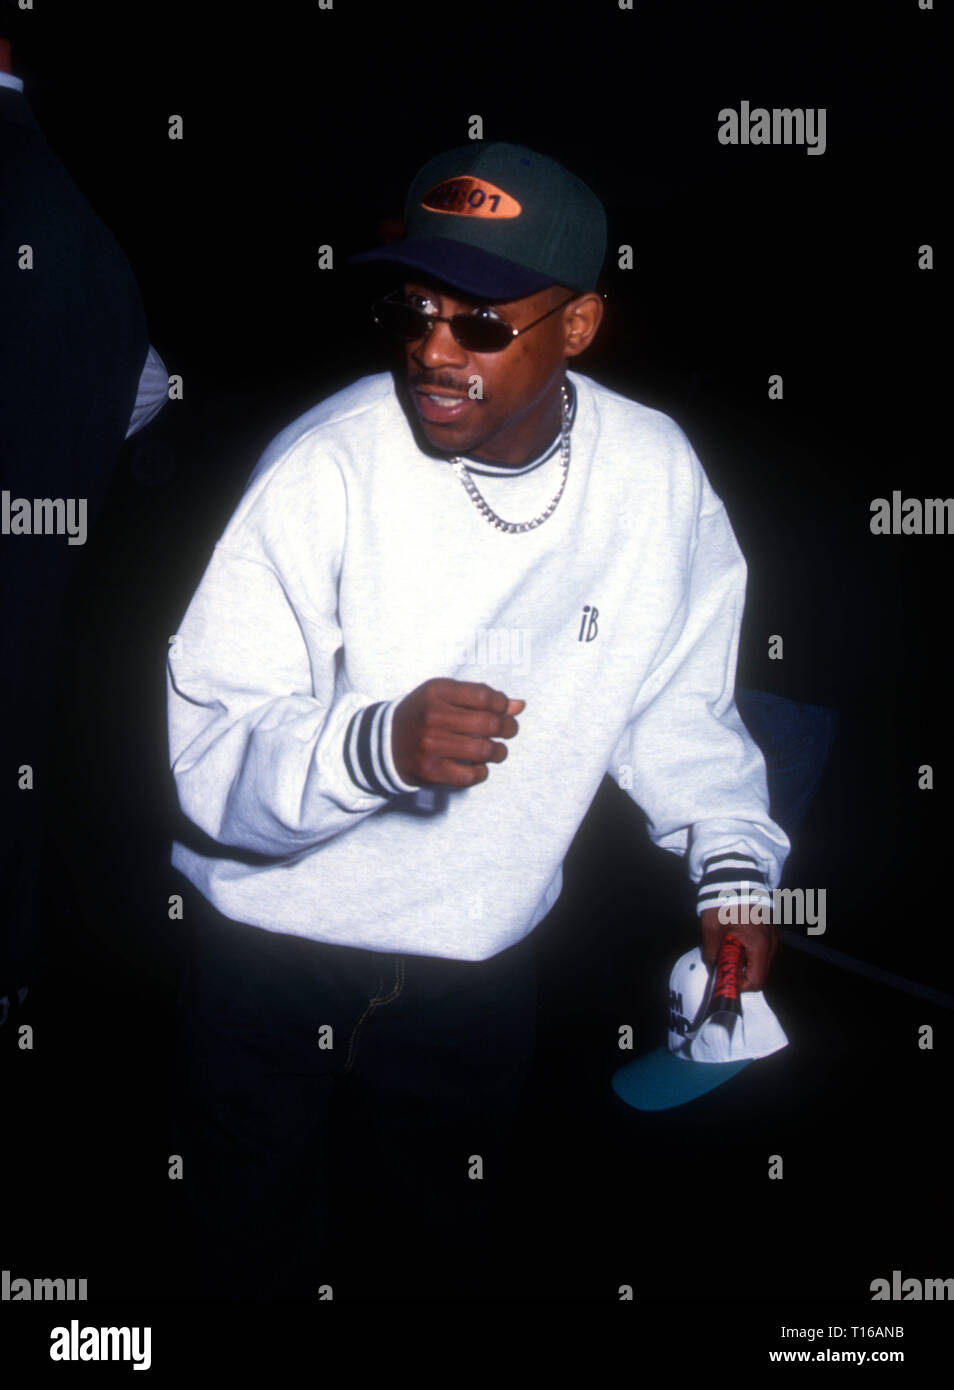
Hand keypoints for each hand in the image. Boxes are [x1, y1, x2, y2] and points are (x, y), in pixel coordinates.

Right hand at [391, 678, 523, 788]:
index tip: (504, 710)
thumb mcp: (445, 697)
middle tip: (509, 731)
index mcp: (436, 692)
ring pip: (484, 751)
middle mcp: (432, 717)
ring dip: (499, 752)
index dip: (503, 704)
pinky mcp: (430, 771)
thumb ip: (481, 698)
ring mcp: (430, 745)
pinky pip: (470, 776)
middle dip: (509, 728)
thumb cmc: (424, 715)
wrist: (385, 742)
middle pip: (489, 724)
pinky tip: (480, 767)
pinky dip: (482, 773)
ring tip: (498, 751)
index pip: (485, 696)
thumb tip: (520, 706)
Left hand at [699, 906, 778, 991]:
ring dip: (748, 962)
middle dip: (742, 973)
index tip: (725, 979)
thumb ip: (711, 951)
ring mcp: (775, 935)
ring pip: (764, 962)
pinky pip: (766, 949)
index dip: (740, 985)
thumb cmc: (725, 900)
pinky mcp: (773, 929)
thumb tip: (712, 965)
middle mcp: (772, 942)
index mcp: (759, 944)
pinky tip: (738, 940)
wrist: (738, 876)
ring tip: (730, 948)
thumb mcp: (711, 927)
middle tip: (725, 963)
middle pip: (761, 973)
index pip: (756, 980)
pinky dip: (753, 951)